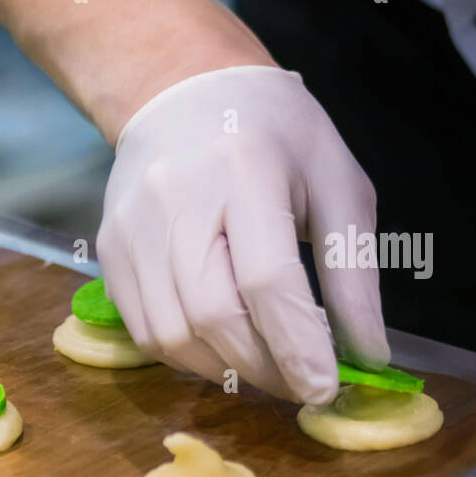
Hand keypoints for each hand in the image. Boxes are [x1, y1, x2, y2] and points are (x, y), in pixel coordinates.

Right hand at [96, 66, 388, 403]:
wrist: (179, 88)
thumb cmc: (272, 131)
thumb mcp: (335, 181)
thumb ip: (352, 269)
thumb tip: (365, 353)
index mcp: (245, 170)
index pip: (267, 279)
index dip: (297, 345)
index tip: (326, 388)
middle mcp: (176, 200)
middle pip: (214, 316)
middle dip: (264, 367)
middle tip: (302, 384)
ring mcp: (132, 230)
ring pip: (172, 336)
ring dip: (225, 370)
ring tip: (265, 368)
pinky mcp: (109, 253)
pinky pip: (144, 331)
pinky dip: (188, 357)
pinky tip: (221, 349)